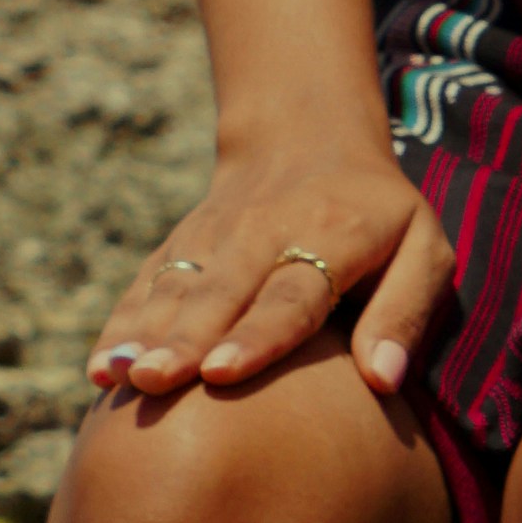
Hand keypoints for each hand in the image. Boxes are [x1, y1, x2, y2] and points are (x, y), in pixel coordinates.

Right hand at [87, 142, 452, 400]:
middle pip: (219, 294)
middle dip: (183, 340)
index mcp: (330, 237)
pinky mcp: (181, 245)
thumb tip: (383, 381)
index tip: (221, 373)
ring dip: (143, 334)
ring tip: (117, 378)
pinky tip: (98, 369)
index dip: (256, 334)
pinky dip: (121, 325)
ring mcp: (213, 238)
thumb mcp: (423, 249)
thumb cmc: (382, 216)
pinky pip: (146, 286)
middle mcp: (262, 235)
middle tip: (154, 383)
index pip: (291, 295)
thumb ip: (406, 312)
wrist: (310, 139)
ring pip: (174, 289)